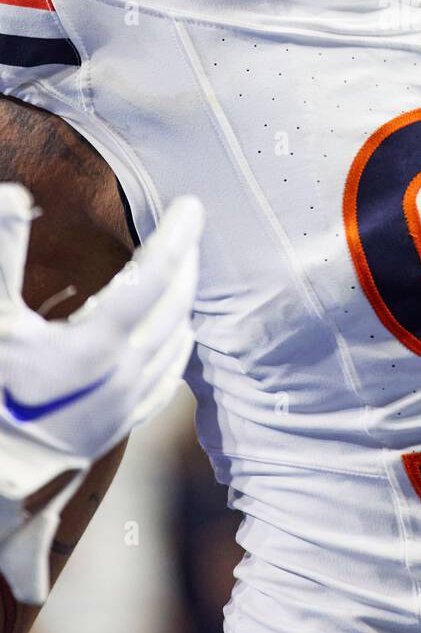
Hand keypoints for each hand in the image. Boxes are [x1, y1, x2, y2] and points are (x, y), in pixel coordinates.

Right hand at [0, 184, 202, 602]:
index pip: (152, 277)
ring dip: (181, 304)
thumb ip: (2, 255)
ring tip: (183, 273)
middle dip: (184, 265)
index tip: (191, 204)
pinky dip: (173, 348)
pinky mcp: (107, 437)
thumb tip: (13, 195)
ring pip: (172, 347)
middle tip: (189, 230)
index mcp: (91, 348)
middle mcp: (117, 382)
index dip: (174, 237)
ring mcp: (116, 414)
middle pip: (171, 310)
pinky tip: (171, 339)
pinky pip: (161, 382)